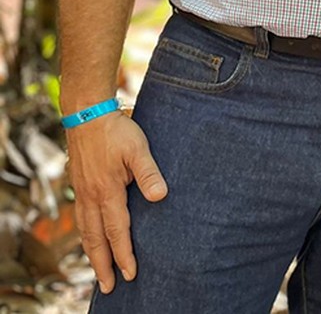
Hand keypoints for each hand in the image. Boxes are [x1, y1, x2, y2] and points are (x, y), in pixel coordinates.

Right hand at [66, 112, 166, 292]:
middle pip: (96, 239)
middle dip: (103, 265)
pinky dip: (85, 234)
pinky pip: (81, 218)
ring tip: (98, 270)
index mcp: (107, 192)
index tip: (130, 274)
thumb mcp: (138, 148)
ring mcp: (82, 192)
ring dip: (92, 253)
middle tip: (109, 287)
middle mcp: (91, 197)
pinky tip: (90, 237)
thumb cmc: (117, 130)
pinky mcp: (79, 185)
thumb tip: (160, 196)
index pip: (117, 231)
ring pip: (85, 231)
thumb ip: (149, 173)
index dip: (124, 254)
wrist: (87, 115)